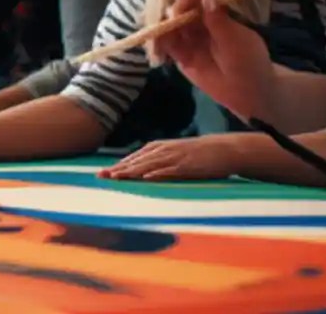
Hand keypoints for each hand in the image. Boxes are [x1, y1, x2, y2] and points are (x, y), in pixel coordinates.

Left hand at [100, 136, 237, 181]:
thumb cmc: (197, 154)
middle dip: (118, 169)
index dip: (117, 166)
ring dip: (132, 171)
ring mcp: (175, 158)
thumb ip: (157, 160)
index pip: (133, 158)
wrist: (224, 149)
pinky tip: (146, 178)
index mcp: (158, 148)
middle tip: (101, 176)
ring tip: (117, 177)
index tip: (101, 174)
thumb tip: (140, 171)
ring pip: (149, 165)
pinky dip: (157, 173)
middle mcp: (163, 150)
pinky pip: (170, 170)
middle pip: (137, 161)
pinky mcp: (188, 166)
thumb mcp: (173, 153)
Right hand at [154, 0, 275, 119]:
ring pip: (171, 21)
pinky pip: (165, 42)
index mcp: (219, 9)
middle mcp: (201, 18)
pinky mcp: (179, 52)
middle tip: (176, 14)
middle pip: (184, 2)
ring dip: (166, 22)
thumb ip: (219, 20)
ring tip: (166, 29)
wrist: (248, 92)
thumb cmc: (250, 62)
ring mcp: (189, 34)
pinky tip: (157, 42)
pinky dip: (158, 40)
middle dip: (178, 5)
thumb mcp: (237, 40)